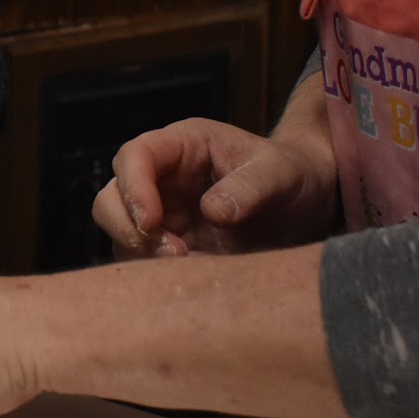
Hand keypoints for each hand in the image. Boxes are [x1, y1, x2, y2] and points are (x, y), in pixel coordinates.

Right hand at [91, 117, 337, 259]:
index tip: (153, 221)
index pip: (134, 156)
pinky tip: (191, 272)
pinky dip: (153, 269)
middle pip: (111, 196)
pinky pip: (140, 257)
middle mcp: (160, 176)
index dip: (133, 187)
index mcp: (181, 145)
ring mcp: (160, 211)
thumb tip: (213, 211)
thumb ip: (250, 188)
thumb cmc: (293, 175)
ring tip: (186, 263)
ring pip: (118, 230)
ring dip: (139, 251)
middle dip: (127, 226)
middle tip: (170, 251)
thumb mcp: (281, 174)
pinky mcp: (167, 242)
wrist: (306, 204)